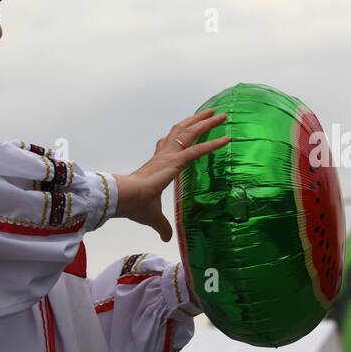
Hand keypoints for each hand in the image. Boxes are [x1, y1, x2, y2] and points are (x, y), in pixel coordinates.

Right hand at [113, 109, 228, 240]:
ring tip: (219, 115)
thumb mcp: (153, 216)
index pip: (169, 144)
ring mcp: (169, 156)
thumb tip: (166, 238)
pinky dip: (213, 144)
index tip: (188, 127)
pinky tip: (226, 138)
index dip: (180, 135)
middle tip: (210, 113)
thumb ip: (162, 225)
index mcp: (157, 164)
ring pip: (190, 133)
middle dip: (196, 121)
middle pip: (182, 131)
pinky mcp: (175, 162)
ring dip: (206, 123)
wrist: (124, 199)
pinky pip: (198, 150)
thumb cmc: (134, 205)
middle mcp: (163, 155)